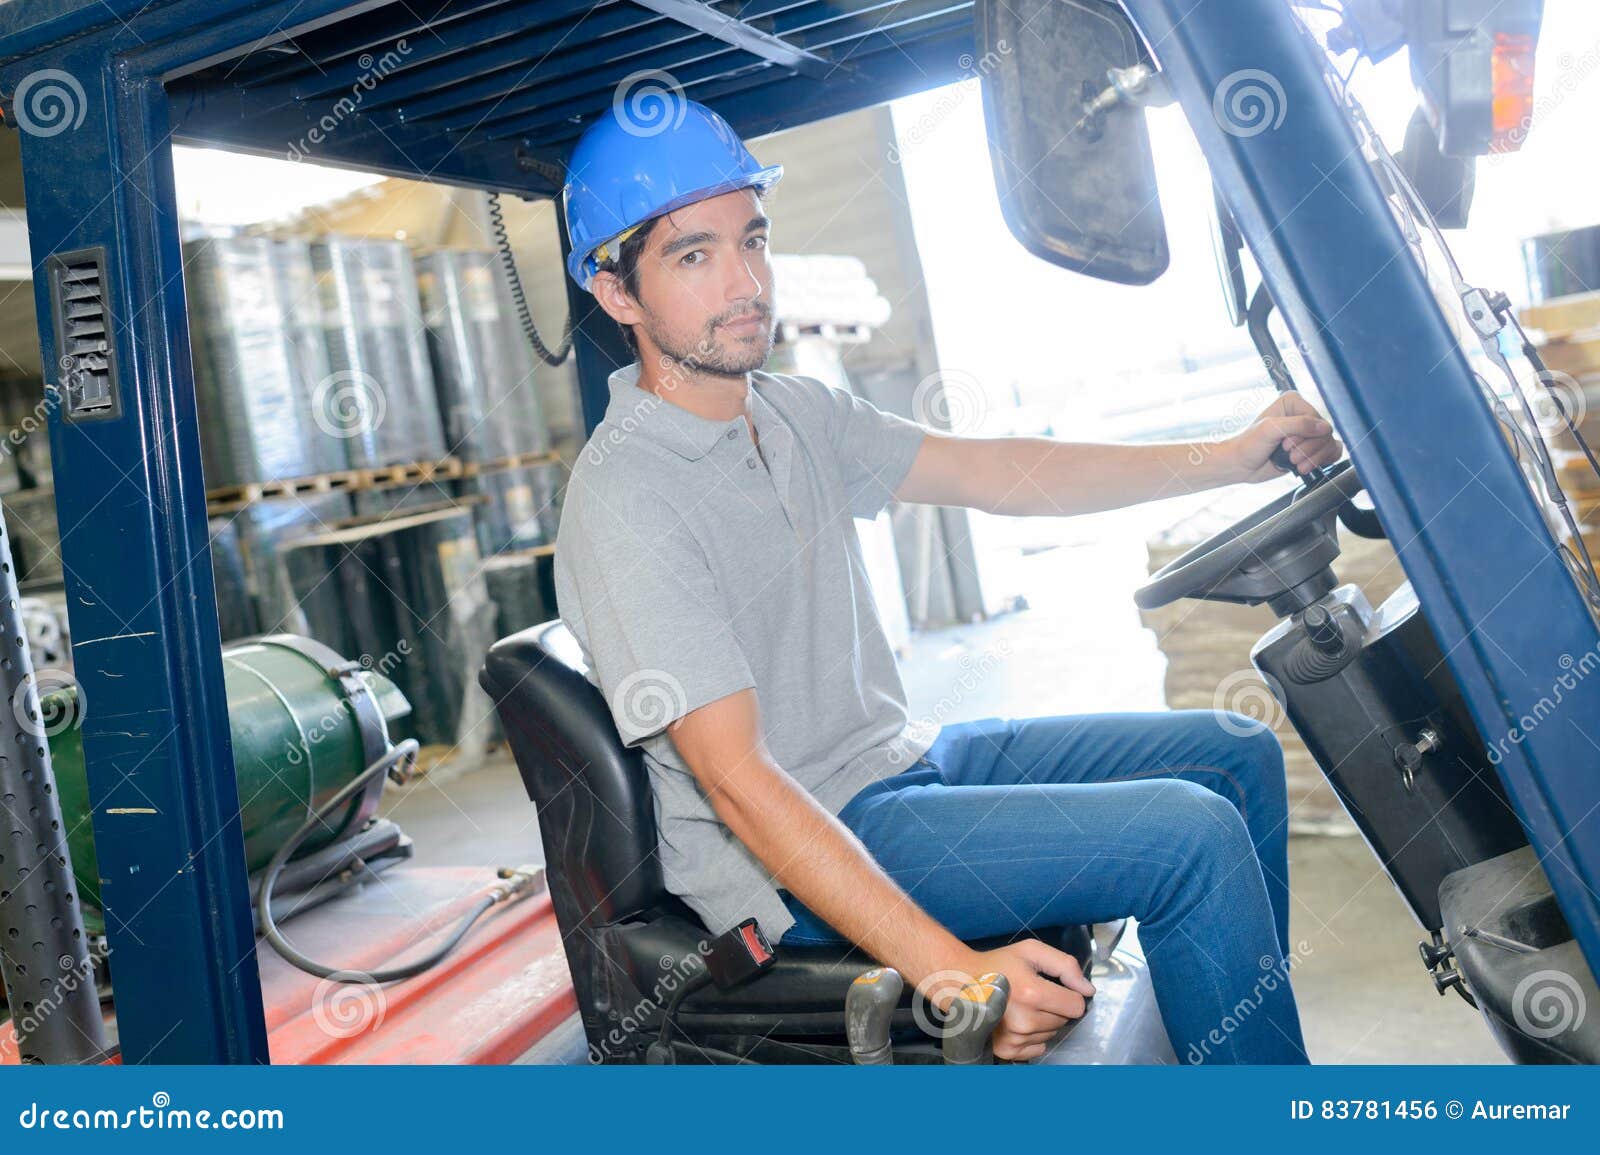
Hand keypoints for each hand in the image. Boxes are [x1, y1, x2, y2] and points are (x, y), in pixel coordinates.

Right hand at [926, 939, 1095, 1061]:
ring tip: (1021, 1006)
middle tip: (1031, 993)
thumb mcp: (1031, 951)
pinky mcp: (1007, 1050)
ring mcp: (1014, 1038)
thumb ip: (1065, 965)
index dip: (1069, 994)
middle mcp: (1025, 1020)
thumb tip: (1088, 990)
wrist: (960, 981)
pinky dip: (1033, 1037)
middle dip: (1054, 1007)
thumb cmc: (997, 964)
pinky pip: (1038, 1048)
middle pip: (1064, 1021)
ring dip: (1043, 1021)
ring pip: (1051, 1034)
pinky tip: (1017, 1021)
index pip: (1076, 1006)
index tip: (1053, 987)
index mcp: (1033, 993)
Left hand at [1227, 392, 1342, 482]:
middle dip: (1308, 449)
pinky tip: (1306, 466)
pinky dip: (1322, 461)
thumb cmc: (1248, 445)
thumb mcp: (1271, 430)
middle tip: (1291, 457)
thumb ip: (1299, 425)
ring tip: (1295, 464)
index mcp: (1293, 402)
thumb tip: (1325, 428)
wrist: (1241, 465)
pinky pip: (1332, 452)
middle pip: (1324, 433)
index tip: (1286, 444)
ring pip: (1329, 444)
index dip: (1304, 435)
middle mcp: (1302, 415)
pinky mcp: (1310, 448)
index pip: (1316, 419)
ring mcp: (1307, 433)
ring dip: (1314, 458)